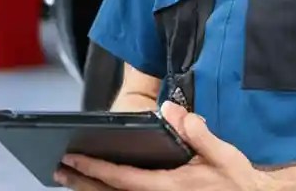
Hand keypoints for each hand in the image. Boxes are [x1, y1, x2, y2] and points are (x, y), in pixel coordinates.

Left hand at [54, 101, 275, 190]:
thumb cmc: (236, 180)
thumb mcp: (222, 154)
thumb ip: (197, 133)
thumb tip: (171, 111)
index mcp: (170, 186)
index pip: (124, 178)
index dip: (97, 170)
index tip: (74, 159)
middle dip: (83, 182)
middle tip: (59, 169)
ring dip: (92, 189)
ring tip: (69, 177)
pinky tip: (98, 186)